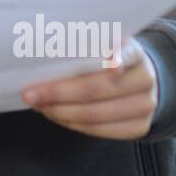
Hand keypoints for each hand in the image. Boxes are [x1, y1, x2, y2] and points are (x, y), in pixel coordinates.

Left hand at [20, 37, 158, 139]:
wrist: (139, 80)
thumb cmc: (107, 60)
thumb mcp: (101, 45)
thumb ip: (82, 47)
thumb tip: (42, 56)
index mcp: (135, 52)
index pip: (127, 54)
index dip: (119, 59)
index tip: (110, 64)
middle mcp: (145, 79)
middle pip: (98, 89)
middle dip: (59, 93)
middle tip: (30, 94)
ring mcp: (146, 106)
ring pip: (96, 114)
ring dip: (61, 111)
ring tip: (38, 105)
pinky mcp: (139, 127)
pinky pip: (100, 131)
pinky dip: (73, 123)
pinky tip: (55, 115)